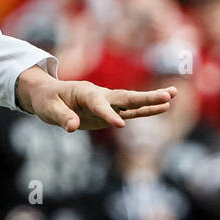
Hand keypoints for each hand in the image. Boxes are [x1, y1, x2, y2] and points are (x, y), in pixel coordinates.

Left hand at [15, 65, 176, 131]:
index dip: (108, 114)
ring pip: (131, 102)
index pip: (98, 104)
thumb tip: (72, 127)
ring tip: (173, 96)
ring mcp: (107, 103)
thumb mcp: (48, 108)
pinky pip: (130, 111)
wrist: (49, 94)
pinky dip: (145, 110)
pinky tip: (163, 108)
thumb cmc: (47, 100)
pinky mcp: (110, 112)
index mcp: (84, 92)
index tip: (119, 125)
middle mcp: (100, 95)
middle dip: (145, 97)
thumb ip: (61, 117)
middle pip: (125, 97)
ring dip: (151, 100)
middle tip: (168, 95)